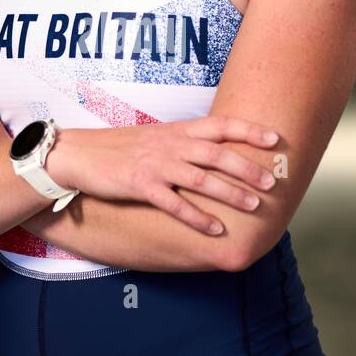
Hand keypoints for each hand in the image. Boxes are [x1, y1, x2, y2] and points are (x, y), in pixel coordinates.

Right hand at [45, 116, 279, 235]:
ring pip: (201, 179)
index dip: (249, 131)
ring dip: (230, 193)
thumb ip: (186, 142)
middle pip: (217, 154)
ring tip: (254, 206)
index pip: (220, 125)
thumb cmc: (121, 148)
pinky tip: (215, 229)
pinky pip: (174, 203)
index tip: (275, 139)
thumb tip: (217, 152)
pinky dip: (196, 217)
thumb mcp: (157, 137)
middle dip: (247, 167)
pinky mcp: (140, 185)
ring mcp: (156, 165)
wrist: (80, 154)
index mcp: (177, 130)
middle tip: (272, 180)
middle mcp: (171, 145)